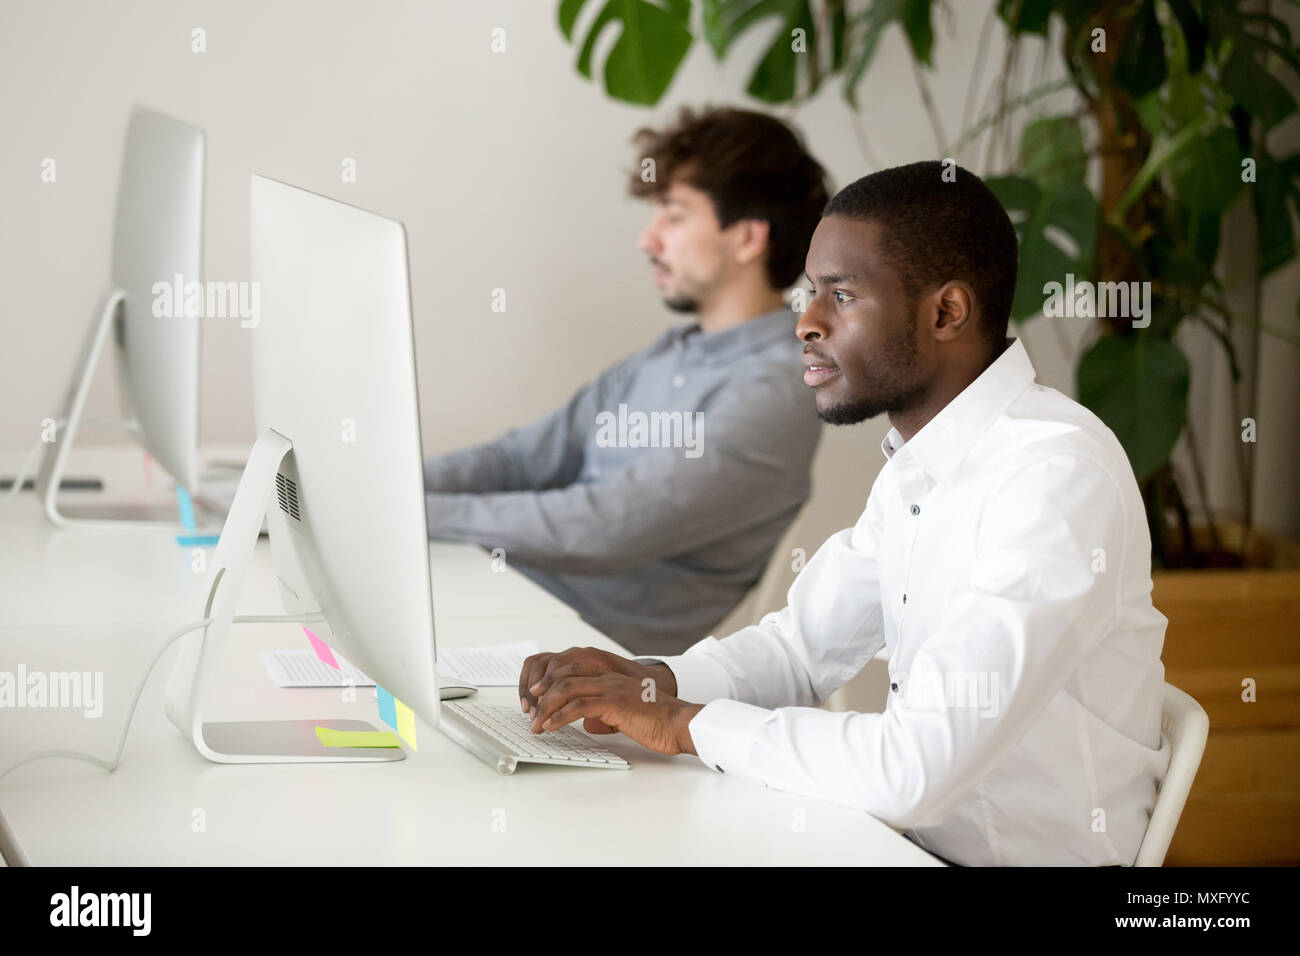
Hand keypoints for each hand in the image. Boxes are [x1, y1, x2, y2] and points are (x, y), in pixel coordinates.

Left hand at [528, 669, 703, 755]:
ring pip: (565, 689)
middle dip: (540, 694)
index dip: (548, 681)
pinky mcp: (614, 703)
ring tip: (536, 725)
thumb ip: (604, 710)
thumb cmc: (656, 720)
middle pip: (561, 675)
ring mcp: (610, 688)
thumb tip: (586, 722)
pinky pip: (577, 707)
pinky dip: (558, 717)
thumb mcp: (625, 710)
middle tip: (530, 712)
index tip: (536, 699)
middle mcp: (607, 676)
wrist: (679, 723)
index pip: (569, 668)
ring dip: (545, 708)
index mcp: (609, 675)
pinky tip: (549, 727)